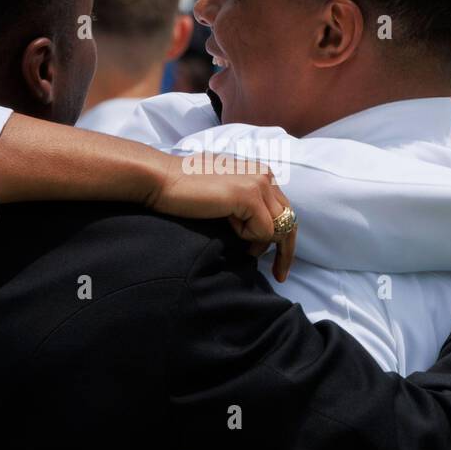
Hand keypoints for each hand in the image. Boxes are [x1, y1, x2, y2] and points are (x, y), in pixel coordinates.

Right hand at [147, 153, 296, 281]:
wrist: (161, 179)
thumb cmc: (184, 190)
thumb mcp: (223, 193)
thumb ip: (244, 203)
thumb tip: (258, 230)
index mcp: (259, 173)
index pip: (284, 211)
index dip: (284, 240)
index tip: (277, 264)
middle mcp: (264, 175)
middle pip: (289, 221)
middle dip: (286, 252)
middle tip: (279, 276)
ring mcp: (259, 184)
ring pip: (278, 229)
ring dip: (256, 242)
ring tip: (234, 237)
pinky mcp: (249, 196)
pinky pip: (264, 231)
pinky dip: (246, 236)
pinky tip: (226, 223)